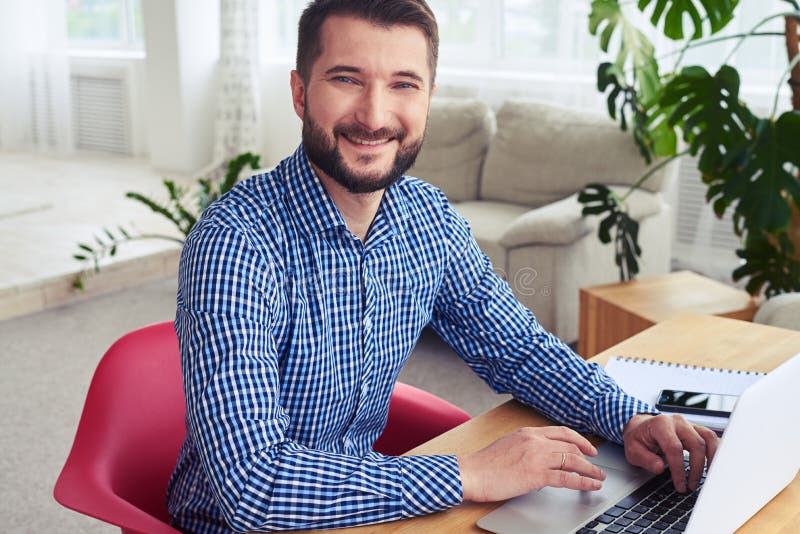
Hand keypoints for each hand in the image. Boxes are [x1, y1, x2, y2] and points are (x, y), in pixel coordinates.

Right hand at [457, 426, 605, 501]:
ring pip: (573, 460)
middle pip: (571, 446)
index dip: (579, 440)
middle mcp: (535, 441)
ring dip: (590, 470)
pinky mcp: (537, 474)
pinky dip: (583, 482)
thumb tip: (540, 457)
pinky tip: (591, 486)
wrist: (472, 473)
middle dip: (588, 456)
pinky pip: (567, 478)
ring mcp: (537, 456)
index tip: (588, 448)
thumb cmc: (485, 463)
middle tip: (597, 465)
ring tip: (599, 478)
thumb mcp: (509, 445)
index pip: (561, 432)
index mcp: (528, 432)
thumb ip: (526, 447)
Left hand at [623, 413, 719, 492]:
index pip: (675, 448)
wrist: (640, 427)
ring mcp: (688, 424)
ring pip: (708, 439)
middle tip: (691, 486)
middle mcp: (677, 421)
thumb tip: (659, 468)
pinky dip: (715, 452)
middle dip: (696, 468)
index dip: (679, 469)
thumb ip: (645, 459)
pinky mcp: (695, 429)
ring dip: (711, 460)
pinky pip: (710, 438)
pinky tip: (713, 466)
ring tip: (707, 478)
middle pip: (696, 443)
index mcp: (660, 424)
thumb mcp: (633, 450)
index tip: (680, 485)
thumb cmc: (638, 438)